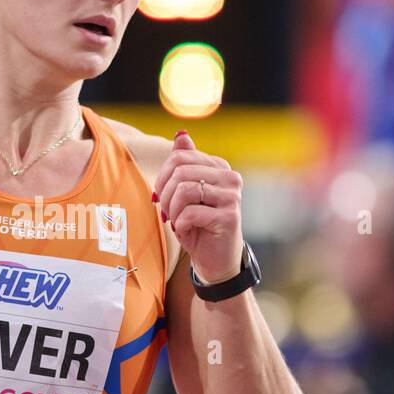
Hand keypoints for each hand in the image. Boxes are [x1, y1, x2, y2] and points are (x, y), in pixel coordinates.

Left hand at [152, 130, 244, 283]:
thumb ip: (184, 163)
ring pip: (185, 190)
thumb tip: (181, 134)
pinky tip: (186, 230)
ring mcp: (232, 196)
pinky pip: (191, 213)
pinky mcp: (230, 217)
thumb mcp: (186, 192)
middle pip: (180, 171)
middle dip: (165, 194)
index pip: (179, 156)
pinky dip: (180, 224)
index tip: (161, 196)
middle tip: (167, 212)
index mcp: (219, 167)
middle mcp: (230, 177)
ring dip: (172, 210)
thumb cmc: (197, 225)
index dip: (162, 177)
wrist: (214, 259)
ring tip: (176, 221)